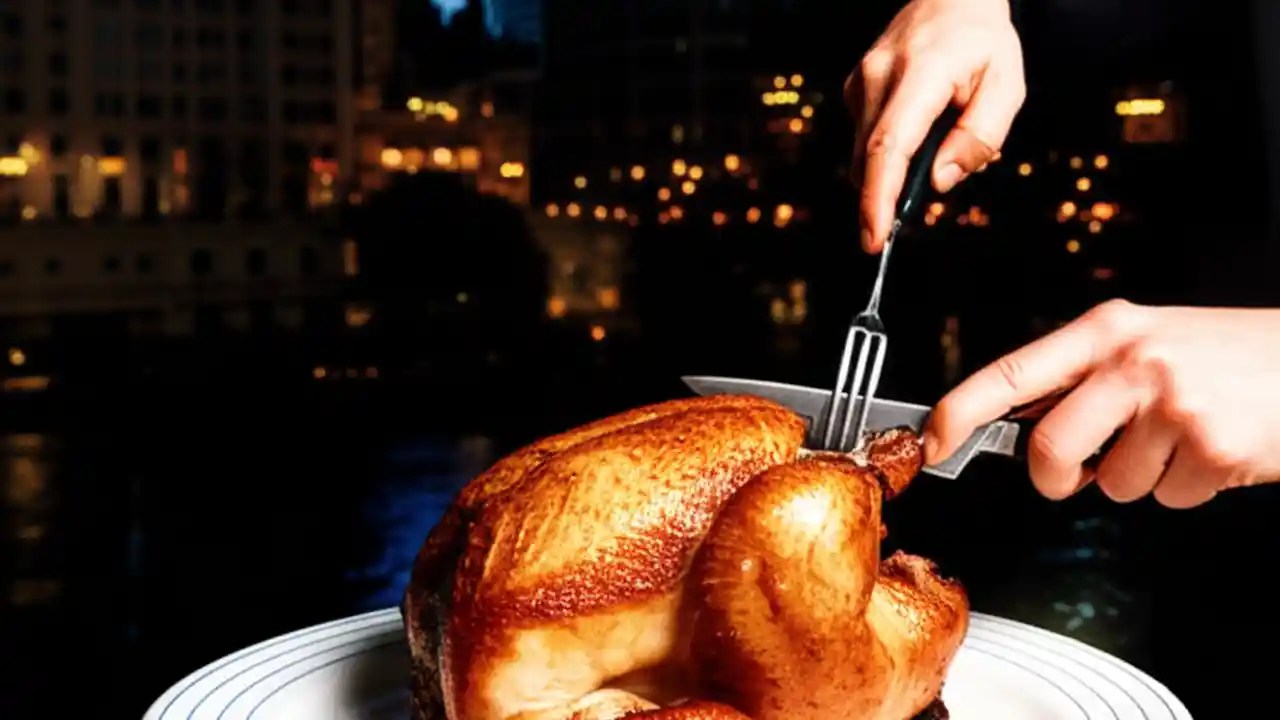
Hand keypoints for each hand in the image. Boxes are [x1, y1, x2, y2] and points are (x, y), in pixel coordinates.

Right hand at [845, 0, 1025, 253]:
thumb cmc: (983, 42)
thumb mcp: (1007, 86)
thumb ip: (979, 137)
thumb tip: (939, 181)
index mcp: (921, 74)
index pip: (889, 146)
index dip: (879, 198)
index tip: (874, 238)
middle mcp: (878, 77)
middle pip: (871, 160)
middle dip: (893, 192)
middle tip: (935, 180)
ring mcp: (859, 83)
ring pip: (866, 155)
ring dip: (898, 168)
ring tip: (939, 136)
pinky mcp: (853, 90)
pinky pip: (867, 141)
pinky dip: (892, 151)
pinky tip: (921, 126)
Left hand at [923, 300, 1279, 507]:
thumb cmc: (1228, 354)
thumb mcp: (1147, 340)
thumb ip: (1083, 375)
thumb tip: (1019, 420)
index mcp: (1106, 330)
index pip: (1010, 372)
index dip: (960, 411)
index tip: (932, 440)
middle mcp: (1134, 362)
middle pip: (1049, 448)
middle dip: (1057, 478)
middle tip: (1083, 471)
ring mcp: (1174, 405)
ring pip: (1112, 484)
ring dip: (1140, 478)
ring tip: (1178, 439)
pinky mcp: (1213, 448)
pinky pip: (1167, 498)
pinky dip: (1186, 487)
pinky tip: (1211, 451)